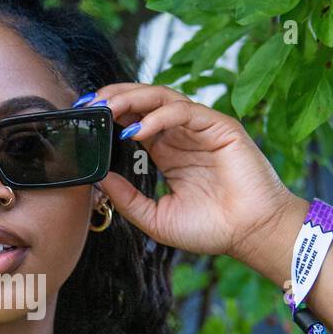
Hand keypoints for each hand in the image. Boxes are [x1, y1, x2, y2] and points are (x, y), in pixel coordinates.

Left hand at [91, 83, 300, 260]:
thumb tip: (98, 179)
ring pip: (162, 98)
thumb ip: (127, 199)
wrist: (250, 235)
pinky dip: (158, 116)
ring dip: (131, 99)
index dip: (108, 114)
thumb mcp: (155, 218)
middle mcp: (182, 135)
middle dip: (113, 98)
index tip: (82, 117)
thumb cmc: (211, 229)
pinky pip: (184, 111)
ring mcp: (201, 128)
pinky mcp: (220, 127)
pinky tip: (137, 130)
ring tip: (106, 108)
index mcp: (167, 151)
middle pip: (143, 101)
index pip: (133, 119)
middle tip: (88, 105)